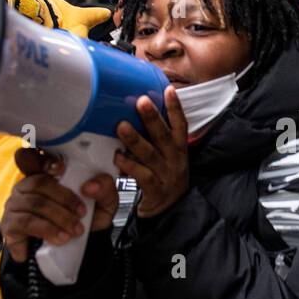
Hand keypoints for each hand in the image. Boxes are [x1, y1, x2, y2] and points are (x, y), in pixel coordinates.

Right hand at [0, 149, 119, 263]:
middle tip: (81, 214)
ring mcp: (15, 206)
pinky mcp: (10, 226)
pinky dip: (45, 231)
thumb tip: (90, 186)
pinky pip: (24, 224)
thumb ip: (105, 189)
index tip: (62, 169)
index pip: (32, 157)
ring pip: (33, 204)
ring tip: (74, 231)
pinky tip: (58, 240)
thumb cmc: (86, 220)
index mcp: (45, 175)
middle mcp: (26, 187)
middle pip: (38, 183)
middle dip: (63, 198)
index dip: (43, 160)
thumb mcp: (103, 204)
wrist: (78, 250)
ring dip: (58, 218)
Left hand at [114, 87, 189, 218]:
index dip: (175, 107)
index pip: (180, 124)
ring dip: (135, 139)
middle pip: (164, 136)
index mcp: (179, 148)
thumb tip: (139, 110)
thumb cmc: (164, 176)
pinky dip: (129, 165)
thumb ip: (157, 136)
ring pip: (150, 154)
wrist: (169, 209)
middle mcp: (175, 159)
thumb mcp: (168, 155)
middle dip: (152, 118)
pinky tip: (118, 157)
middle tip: (141, 101)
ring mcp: (166, 175)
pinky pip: (142, 175)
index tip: (168, 89)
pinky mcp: (155, 190)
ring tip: (121, 126)